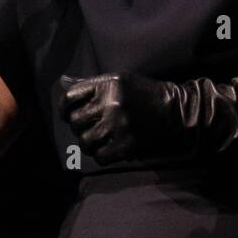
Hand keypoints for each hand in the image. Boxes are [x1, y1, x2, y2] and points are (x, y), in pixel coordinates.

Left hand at [58, 72, 196, 164]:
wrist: (175, 111)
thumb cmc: (143, 93)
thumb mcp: (119, 80)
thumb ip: (90, 84)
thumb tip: (62, 83)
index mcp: (108, 84)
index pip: (70, 96)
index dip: (64, 107)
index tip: (68, 113)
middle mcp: (111, 103)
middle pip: (75, 121)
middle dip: (78, 126)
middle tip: (89, 127)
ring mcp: (119, 125)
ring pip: (84, 141)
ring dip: (88, 143)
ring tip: (98, 140)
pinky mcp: (127, 144)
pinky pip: (100, 157)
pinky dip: (101, 156)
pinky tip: (108, 149)